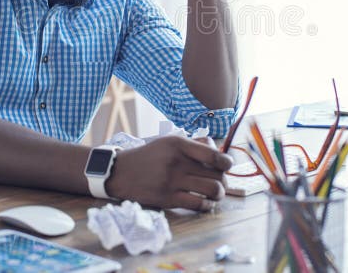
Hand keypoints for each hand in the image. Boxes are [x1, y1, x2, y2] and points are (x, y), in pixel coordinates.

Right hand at [105, 135, 232, 210]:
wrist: (121, 172)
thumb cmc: (149, 157)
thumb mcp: (168, 142)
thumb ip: (193, 145)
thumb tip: (218, 152)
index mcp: (179, 144)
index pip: (214, 155)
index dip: (227, 162)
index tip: (227, 166)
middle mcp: (177, 162)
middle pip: (216, 174)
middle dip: (224, 180)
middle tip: (221, 182)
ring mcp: (172, 181)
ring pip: (212, 189)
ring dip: (219, 194)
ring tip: (215, 193)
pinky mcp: (168, 198)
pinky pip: (198, 204)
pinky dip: (207, 205)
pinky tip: (204, 203)